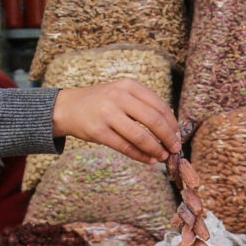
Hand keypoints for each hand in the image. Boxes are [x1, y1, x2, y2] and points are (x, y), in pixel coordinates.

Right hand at [52, 79, 178, 163]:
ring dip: (155, 149)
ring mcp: (107, 114)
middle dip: (168, 138)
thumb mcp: (122, 94)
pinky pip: (125, 147)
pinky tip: (148, 160)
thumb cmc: (101, 102)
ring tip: (162, 157)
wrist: (68, 108)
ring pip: (140, 136)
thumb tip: (170, 130)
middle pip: (153, 120)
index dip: (172, 124)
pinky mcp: (98, 131)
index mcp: (129, 85)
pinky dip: (140, 156)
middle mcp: (118, 97)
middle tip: (175, 149)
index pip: (159, 105)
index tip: (178, 136)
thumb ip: (143, 105)